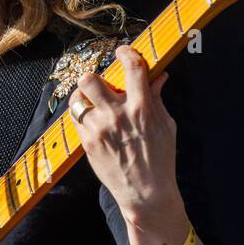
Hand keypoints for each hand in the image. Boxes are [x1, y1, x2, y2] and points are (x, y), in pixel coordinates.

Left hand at [71, 44, 183, 229]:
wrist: (146, 193)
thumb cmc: (160, 159)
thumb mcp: (166, 126)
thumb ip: (157, 99)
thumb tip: (158, 76)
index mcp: (141, 108)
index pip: (131, 67)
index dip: (125, 52)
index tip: (122, 51)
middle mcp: (117, 115)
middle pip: (90, 79)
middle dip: (94, 77)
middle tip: (101, 86)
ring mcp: (99, 129)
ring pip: (77, 99)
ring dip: (84, 98)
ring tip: (93, 104)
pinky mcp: (87, 143)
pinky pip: (77, 120)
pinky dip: (84, 118)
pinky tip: (94, 123)